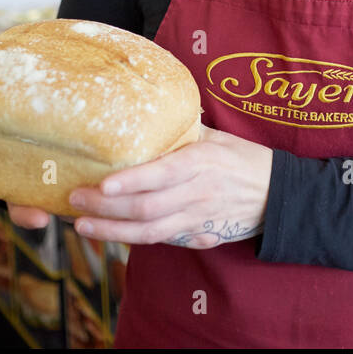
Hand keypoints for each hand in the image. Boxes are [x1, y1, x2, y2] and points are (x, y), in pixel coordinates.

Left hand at [65, 127, 272, 248]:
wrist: (278, 195)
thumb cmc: (242, 159)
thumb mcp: (216, 138)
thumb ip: (182, 131)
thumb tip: (144, 112)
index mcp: (202, 162)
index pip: (161, 175)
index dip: (130, 183)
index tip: (100, 184)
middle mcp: (199, 193)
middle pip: (147, 208)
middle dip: (106, 208)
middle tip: (75, 201)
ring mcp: (199, 219)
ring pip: (150, 232)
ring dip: (112, 231)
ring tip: (83, 225)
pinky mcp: (200, 237)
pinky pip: (162, 241)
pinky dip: (133, 239)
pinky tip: (110, 234)